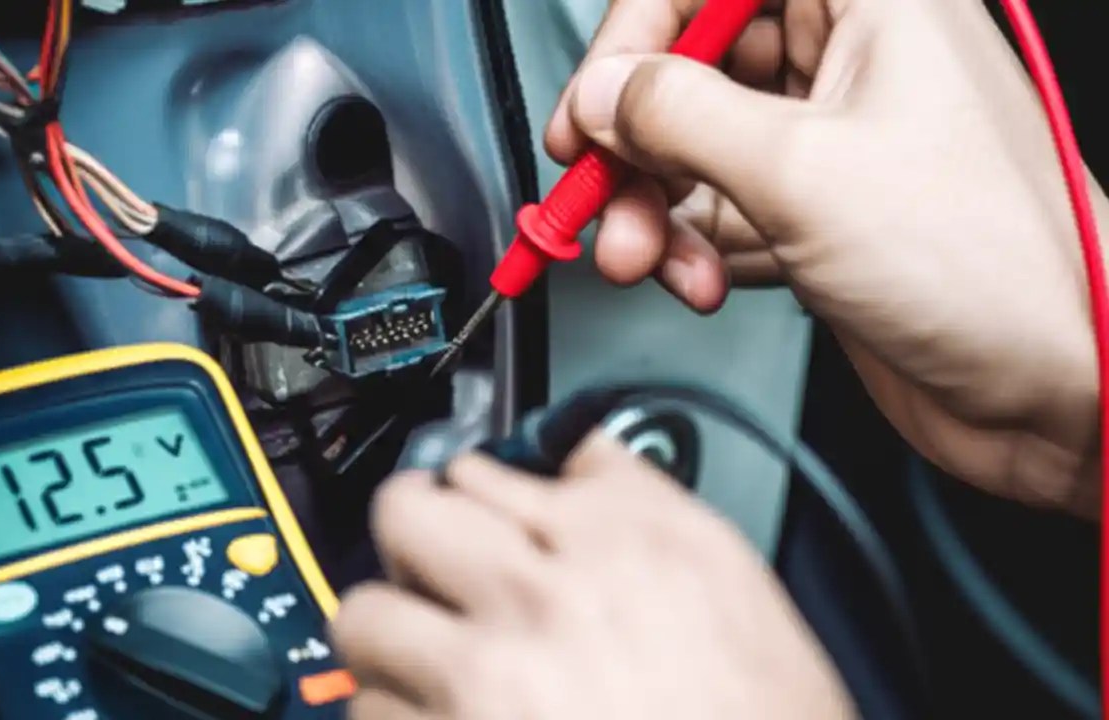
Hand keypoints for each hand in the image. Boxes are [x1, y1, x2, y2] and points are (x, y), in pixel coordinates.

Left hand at [332, 435, 855, 718]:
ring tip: (434, 655)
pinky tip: (448, 718)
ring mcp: (484, 682)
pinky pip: (370, 712)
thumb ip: (637, 496)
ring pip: (369, 615)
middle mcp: (541, 597)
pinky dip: (401, 713)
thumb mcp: (726, 573)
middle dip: (410, 533)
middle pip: (406, 514)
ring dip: (396, 633)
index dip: (470, 486)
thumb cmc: (761, 716)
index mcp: (613, 539)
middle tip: (426, 559)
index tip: (466, 503)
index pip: (485, 465)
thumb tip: (572, 453)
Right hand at [547, 0, 1103, 514]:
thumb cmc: (989, 264)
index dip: (635, 34)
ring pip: (693, 148)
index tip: (592, 103)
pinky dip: (690, 249)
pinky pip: (716, 212)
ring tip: (643, 258)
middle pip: (691, 68)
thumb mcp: (802, 170)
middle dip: (633, 143)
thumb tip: (603, 91)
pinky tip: (699, 280)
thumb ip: (679, 117)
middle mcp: (848, 61)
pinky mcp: (814, 216)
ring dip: (651, 208)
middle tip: (596, 196)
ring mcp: (829, 142)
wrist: (1054, 388)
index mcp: (869, 2)